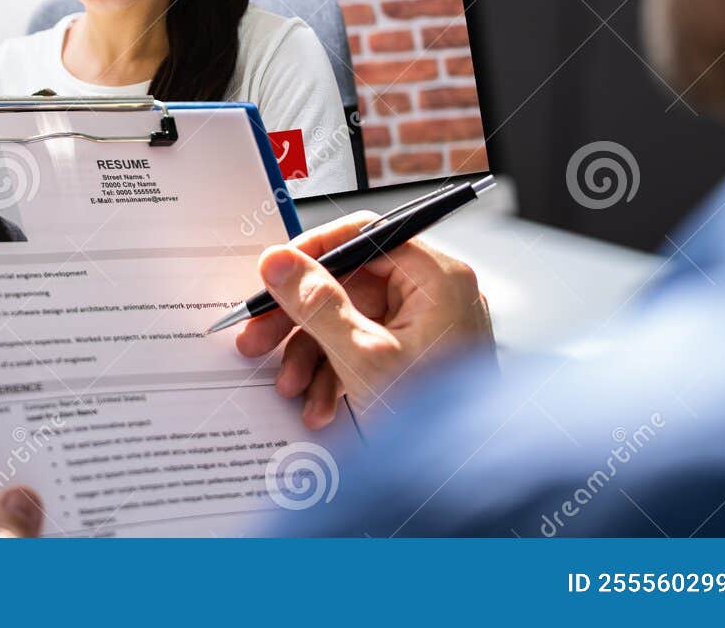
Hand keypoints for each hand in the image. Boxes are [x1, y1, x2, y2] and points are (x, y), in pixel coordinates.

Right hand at [236, 210, 493, 428]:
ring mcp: (428, 329)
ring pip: (351, 322)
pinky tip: (319, 407)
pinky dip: (336, 375)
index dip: (314, 251)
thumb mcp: (363, 358)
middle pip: (351, 284)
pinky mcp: (417, 361)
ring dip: (313, 356)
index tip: (275, 273)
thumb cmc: (437, 421)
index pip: (366, 235)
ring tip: (289, 387)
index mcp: (437, 279)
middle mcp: (436, 296)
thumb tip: (280, 262)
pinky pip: (365, 351)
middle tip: (259, 336)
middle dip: (301, 320)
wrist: (466, 489)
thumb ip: (316, 304)